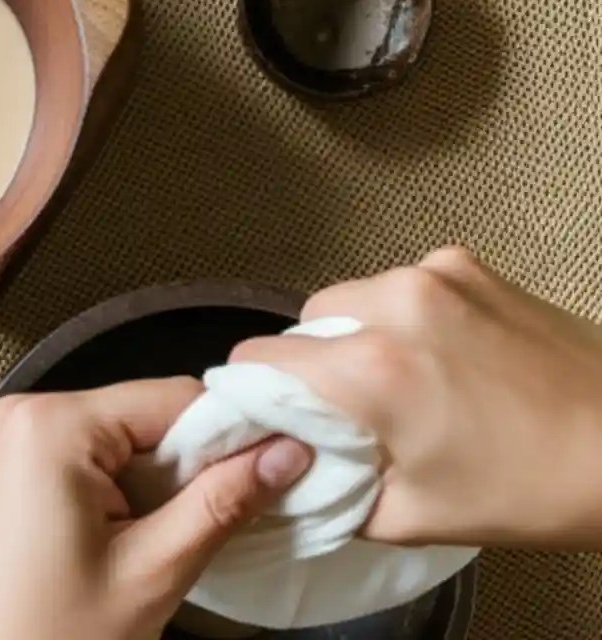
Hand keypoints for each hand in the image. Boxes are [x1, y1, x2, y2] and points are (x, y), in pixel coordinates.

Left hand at [0, 379, 311, 639]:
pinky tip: (135, 538)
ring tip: (174, 540)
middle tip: (225, 521)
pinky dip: (119, 491)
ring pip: (118, 439)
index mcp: (52, 424)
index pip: (175, 397)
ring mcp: (6, 441)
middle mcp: (23, 413)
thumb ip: (221, 503)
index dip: (234, 434)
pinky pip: (82, 459)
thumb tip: (290, 451)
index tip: (280, 471)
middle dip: (191, 464)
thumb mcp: (150, 573)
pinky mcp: (3, 471)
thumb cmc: (49, 637)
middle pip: (144, 415)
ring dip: (157, 483)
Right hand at [232, 247, 601, 549]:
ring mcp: (436, 275)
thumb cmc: (530, 489)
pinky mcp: (470, 265)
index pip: (258, 359)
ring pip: (352, 299)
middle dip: (311, 365)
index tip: (270, 418)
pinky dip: (403, 317)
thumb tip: (288, 471)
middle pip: (303, 323)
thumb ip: (329, 492)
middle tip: (346, 411)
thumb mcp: (410, 516)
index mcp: (370, 370)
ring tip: (400, 382)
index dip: (252, 392)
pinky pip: (402, 286)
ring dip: (355, 336)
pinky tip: (441, 356)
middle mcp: (394, 304)